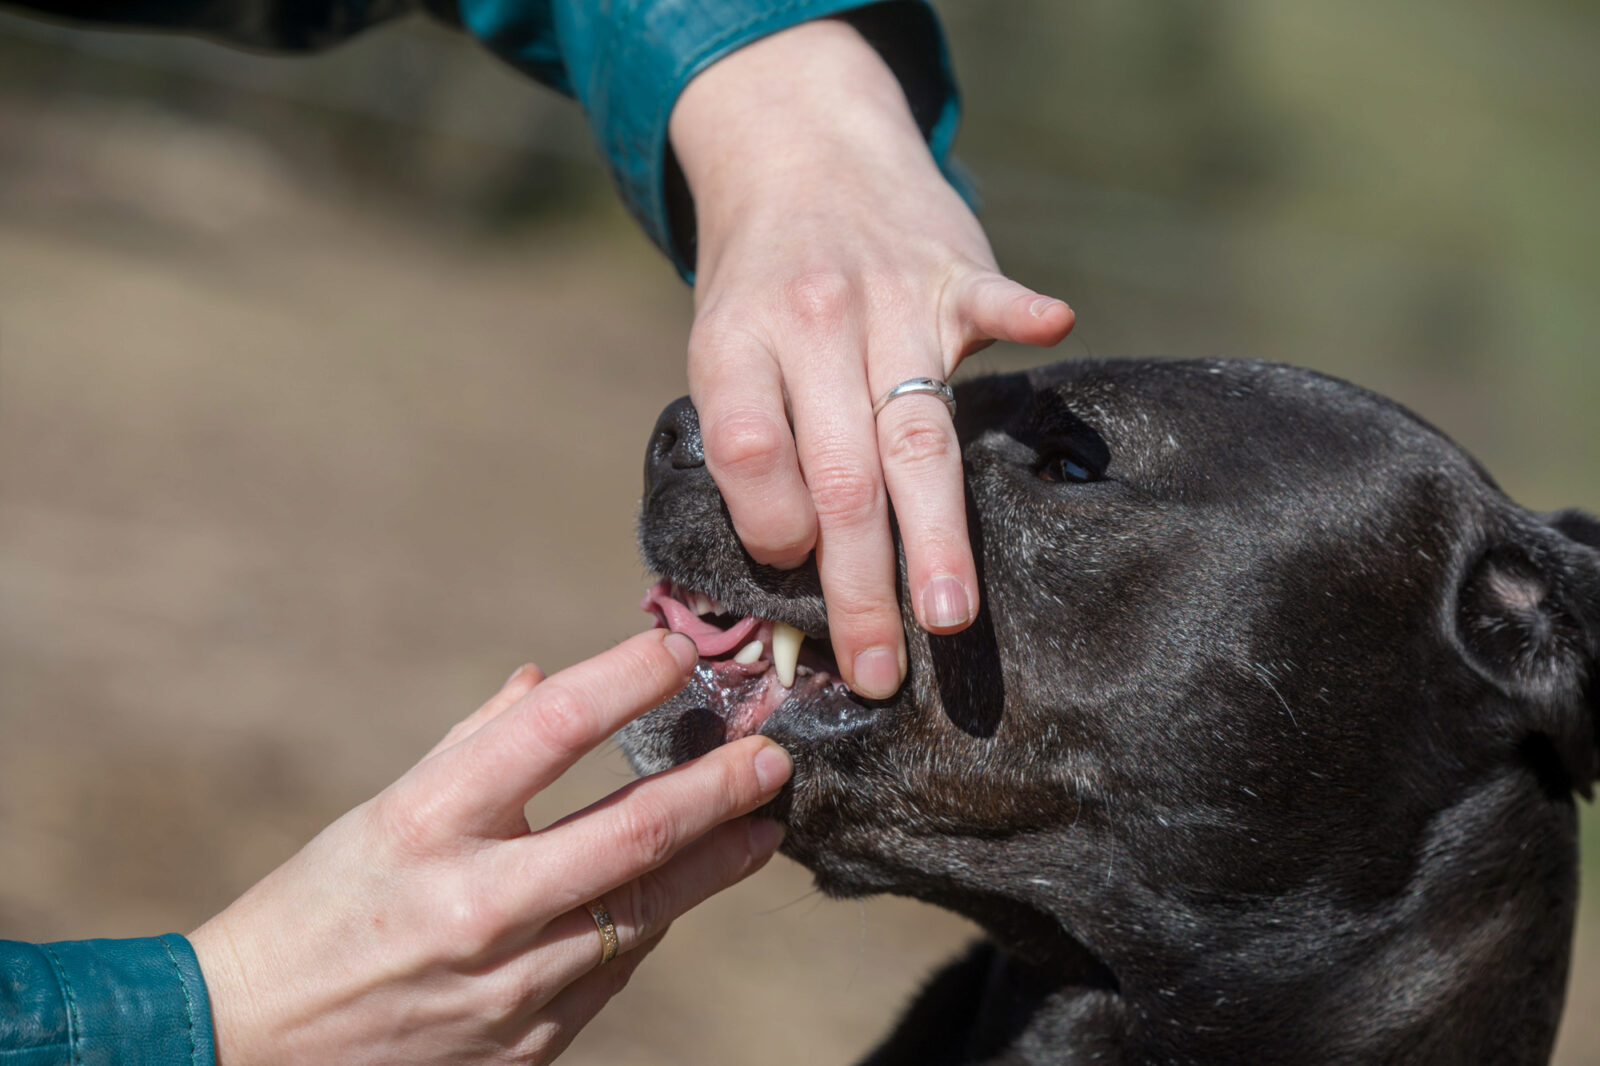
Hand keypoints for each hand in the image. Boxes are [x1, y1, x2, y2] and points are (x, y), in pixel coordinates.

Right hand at [190, 630, 790, 1064]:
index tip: (677, 654)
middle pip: (635, 833)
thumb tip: (542, 680)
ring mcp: (507, 989)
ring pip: (646, 913)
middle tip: (774, 758)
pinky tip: (673, 896)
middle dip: (720, 788)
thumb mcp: (377, 815)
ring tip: (758, 826)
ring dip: (713, 864)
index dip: (625, 680)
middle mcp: (474, 908)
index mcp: (424, 827)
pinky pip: (613, 973)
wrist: (248, 1051)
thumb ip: (473, 746)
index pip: (550, 729)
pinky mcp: (527, 1047)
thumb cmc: (313, 913)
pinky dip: (647, 925)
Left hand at [670, 18, 1073, 698]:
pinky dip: (1021, 312)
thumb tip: (788, 563)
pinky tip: (1052, 327)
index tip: (792, 571)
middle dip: (859, 585)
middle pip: (838, 473)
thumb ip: (753, 434)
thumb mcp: (721, 343)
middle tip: (878, 671)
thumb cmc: (759, 282)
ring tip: (949, 614)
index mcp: (735, 343)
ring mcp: (887, 294)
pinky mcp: (953, 269)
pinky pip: (991, 295)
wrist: (797, 151)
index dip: (767, 524)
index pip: (746, 449)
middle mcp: (810, 322)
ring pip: (915, 430)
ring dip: (935, 529)